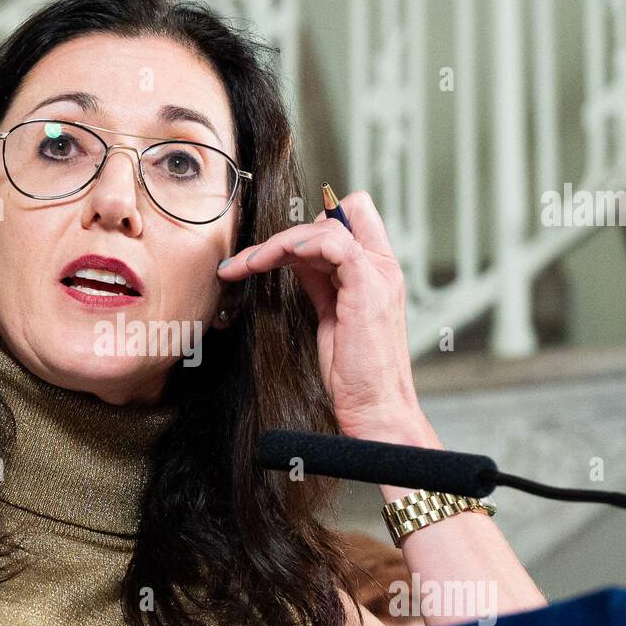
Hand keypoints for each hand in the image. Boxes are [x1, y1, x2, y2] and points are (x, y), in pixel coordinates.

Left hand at [217, 190, 427, 440]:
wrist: (376, 408)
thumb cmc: (356, 375)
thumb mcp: (331, 318)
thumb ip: (319, 284)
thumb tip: (294, 259)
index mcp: (375, 272)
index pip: (351, 219)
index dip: (311, 225)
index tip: (273, 251)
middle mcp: (381, 268)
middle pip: (334, 217)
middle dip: (282, 235)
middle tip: (244, 261)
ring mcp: (378, 275)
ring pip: (325, 227)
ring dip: (279, 243)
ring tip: (247, 265)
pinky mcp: (368, 286)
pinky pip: (333, 243)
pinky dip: (298, 245)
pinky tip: (271, 262)